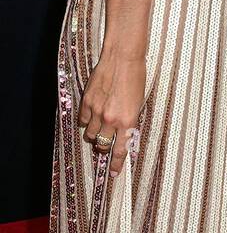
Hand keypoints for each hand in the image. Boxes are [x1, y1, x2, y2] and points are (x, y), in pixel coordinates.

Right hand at [79, 52, 146, 175]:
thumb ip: (129, 121)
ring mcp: (98, 111)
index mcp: (128, 121)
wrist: (123, 58)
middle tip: (106, 144)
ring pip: (91, 135)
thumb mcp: (138, 103)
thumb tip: (124, 135)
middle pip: (103, 145)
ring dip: (94, 135)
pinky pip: (83, 120)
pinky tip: (91, 115)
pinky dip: (86, 121)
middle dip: (104, 148)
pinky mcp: (87, 102)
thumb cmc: (136, 78)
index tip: (113, 174)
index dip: (116, 165)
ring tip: (99, 128)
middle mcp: (112, 120)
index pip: (121, 150)